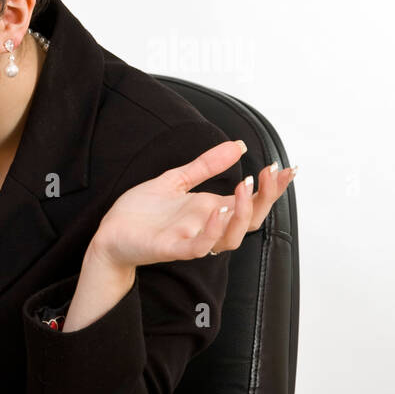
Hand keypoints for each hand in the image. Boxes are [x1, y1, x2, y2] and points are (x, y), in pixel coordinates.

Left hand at [91, 139, 296, 270]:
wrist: (109, 234)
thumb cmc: (140, 212)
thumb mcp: (175, 180)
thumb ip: (205, 165)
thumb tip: (237, 145)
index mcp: (209, 210)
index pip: (251, 203)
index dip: (271, 188)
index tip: (285, 168)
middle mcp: (206, 226)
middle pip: (250, 220)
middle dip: (266, 198)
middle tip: (273, 174)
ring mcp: (190, 239)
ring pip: (231, 237)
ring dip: (242, 213)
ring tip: (245, 186)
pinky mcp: (171, 249)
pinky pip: (199, 247)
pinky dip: (212, 231)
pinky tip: (217, 210)